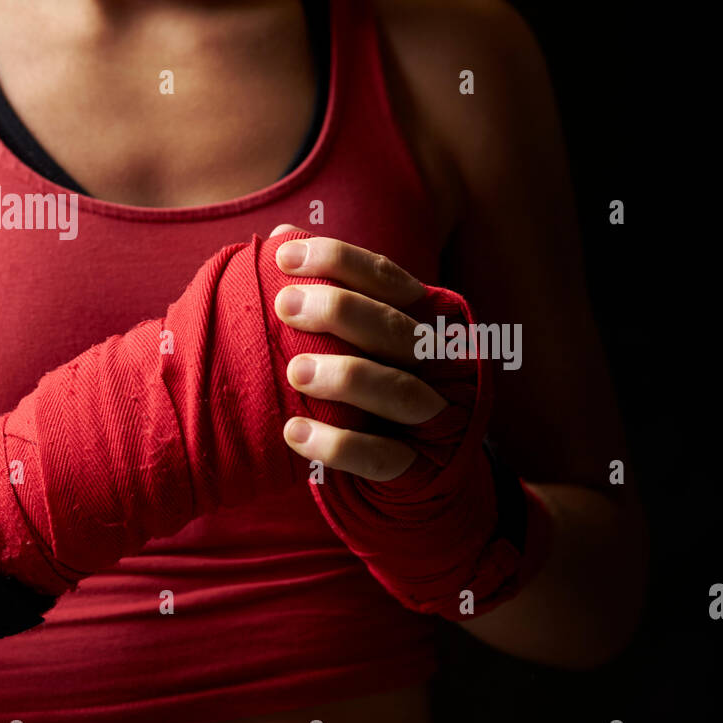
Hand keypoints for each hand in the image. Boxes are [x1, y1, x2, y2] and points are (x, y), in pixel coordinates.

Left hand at [268, 225, 538, 619]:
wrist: (424, 486)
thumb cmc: (376, 400)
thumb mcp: (360, 344)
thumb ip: (330, 296)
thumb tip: (280, 236)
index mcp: (428, 325)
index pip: (390, 280)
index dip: (340, 260)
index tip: (283, 254)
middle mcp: (442, 367)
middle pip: (398, 330)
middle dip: (341, 311)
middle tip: (284, 304)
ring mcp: (438, 419)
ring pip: (401, 391)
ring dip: (347, 377)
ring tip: (293, 372)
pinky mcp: (423, 468)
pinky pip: (383, 457)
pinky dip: (337, 446)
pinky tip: (293, 434)